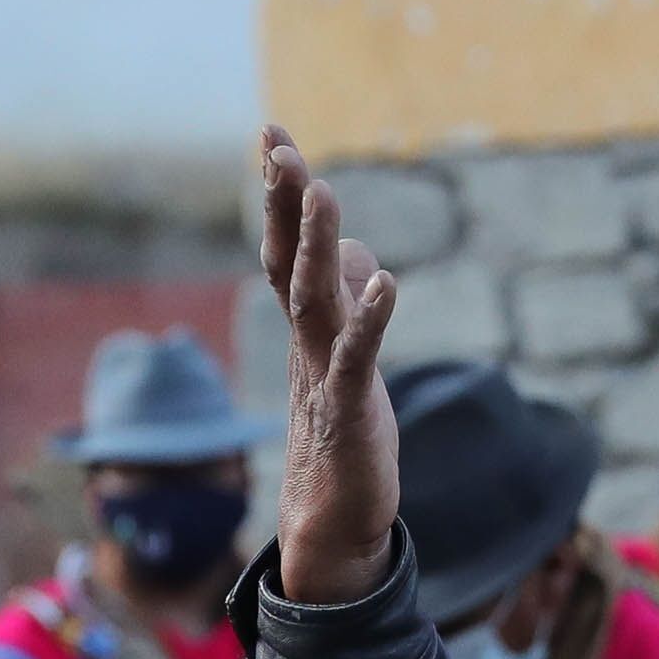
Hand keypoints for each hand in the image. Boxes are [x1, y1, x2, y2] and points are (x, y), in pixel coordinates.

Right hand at [258, 127, 401, 605]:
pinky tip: (387, 283)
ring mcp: (325, 377)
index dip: (278, 195)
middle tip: (275, 145)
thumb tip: (355, 252)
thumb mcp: (347, 360)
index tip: (271, 134)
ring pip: (315, 303)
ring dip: (315, 246)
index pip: (285, 249)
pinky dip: (370, 321)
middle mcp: (309, 344)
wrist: (333, 524)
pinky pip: (358, 360)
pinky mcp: (349, 416)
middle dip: (281, 203)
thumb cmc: (341, 439)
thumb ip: (348, 303)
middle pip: (288, 262)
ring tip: (320, 190)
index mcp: (308, 329)